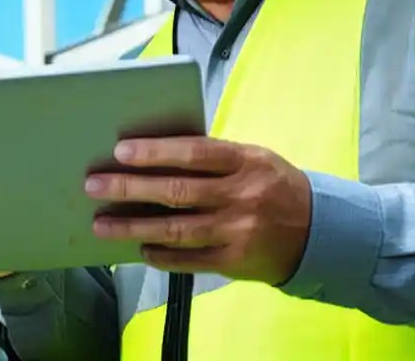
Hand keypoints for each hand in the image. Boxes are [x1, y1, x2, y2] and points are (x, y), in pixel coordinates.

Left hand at [84, 137, 310, 285]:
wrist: (320, 231)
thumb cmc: (274, 185)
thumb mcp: (253, 158)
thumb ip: (212, 156)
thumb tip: (156, 152)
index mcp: (246, 161)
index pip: (193, 152)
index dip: (155, 151)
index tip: (120, 151)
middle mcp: (241, 196)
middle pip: (177, 192)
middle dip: (130, 188)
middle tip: (94, 185)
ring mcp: (238, 231)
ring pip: (176, 230)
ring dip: (134, 228)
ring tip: (102, 224)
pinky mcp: (236, 263)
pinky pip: (190, 261)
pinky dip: (162, 256)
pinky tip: (140, 249)